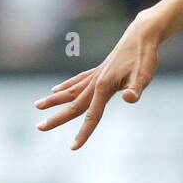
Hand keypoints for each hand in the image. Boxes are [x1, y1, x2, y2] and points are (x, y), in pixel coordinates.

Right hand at [35, 12, 160, 149]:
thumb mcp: (144, 75)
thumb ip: (136, 89)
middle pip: (74, 105)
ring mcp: (95, 75)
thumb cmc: (144, 57)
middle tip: (39, 127)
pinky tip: (56, 89)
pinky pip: (77, 80)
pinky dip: (66, 86)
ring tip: (37, 105)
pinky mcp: (99, 70)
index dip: (83, 132)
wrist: (142, 35)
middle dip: (57, 118)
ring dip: (54, 100)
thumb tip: (130, 99)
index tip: (73, 147)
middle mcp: (95, 82)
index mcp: (104, 87)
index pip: (92, 116)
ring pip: (70, 91)